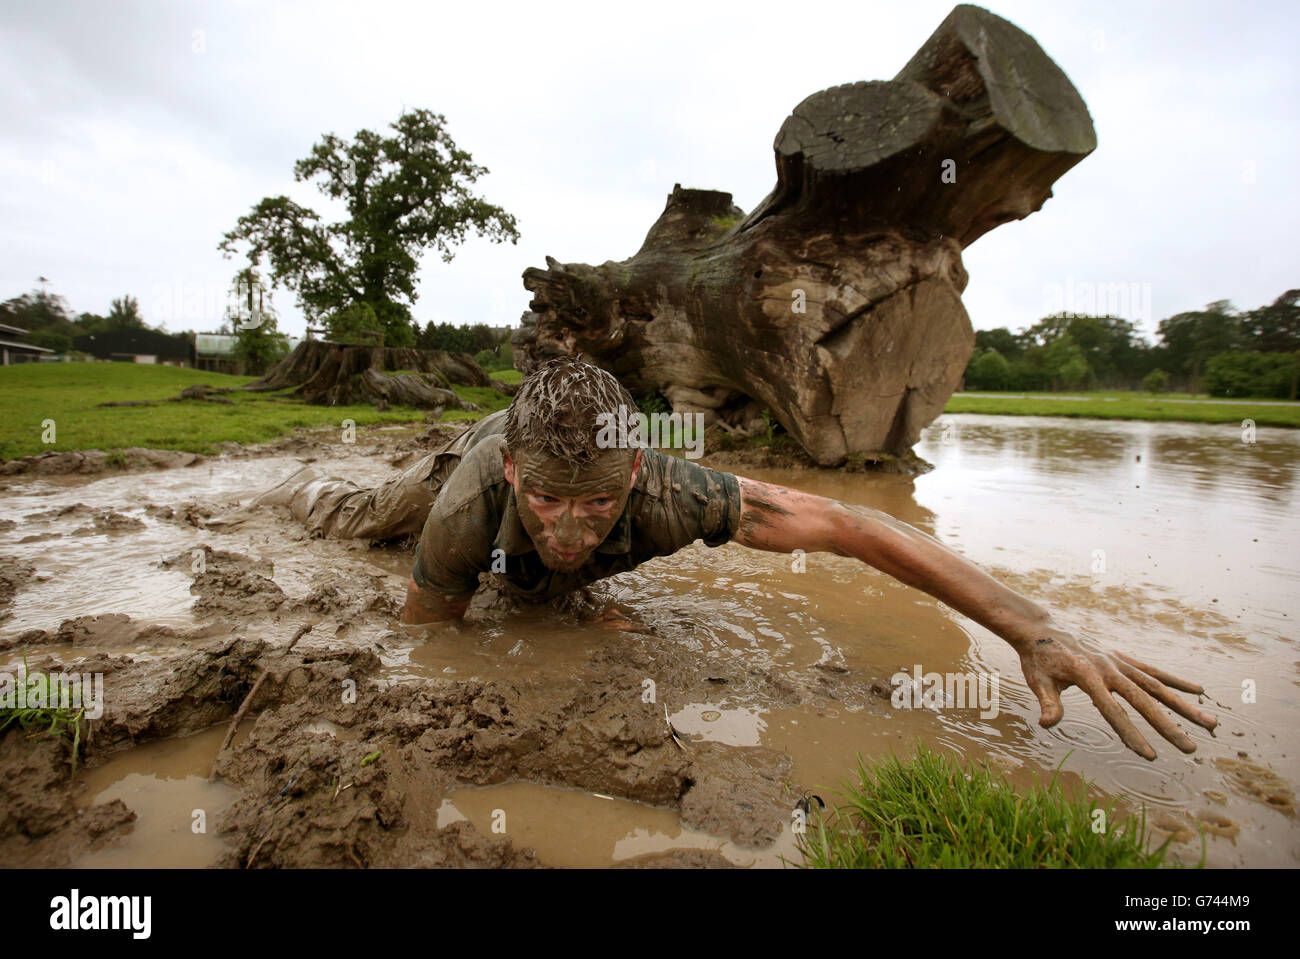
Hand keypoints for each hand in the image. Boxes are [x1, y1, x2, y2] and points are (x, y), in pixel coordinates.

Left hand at [1014, 625, 1216, 759]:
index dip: (1130, 733)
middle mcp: (1108, 667)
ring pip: (1156, 685)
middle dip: (1168, 726)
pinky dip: (1174, 680)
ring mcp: (1118, 661)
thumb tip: (1048, 724)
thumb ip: (1048, 703)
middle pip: (1144, 700)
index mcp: (1087, 675)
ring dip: (1183, 704)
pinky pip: (1152, 670)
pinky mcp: (1122, 657)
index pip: (1112, 711)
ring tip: (1209, 723)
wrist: (1042, 628)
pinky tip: (1198, 691)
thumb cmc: (1038, 659)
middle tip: (1190, 748)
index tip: (1148, 755)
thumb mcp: (1037, 681)